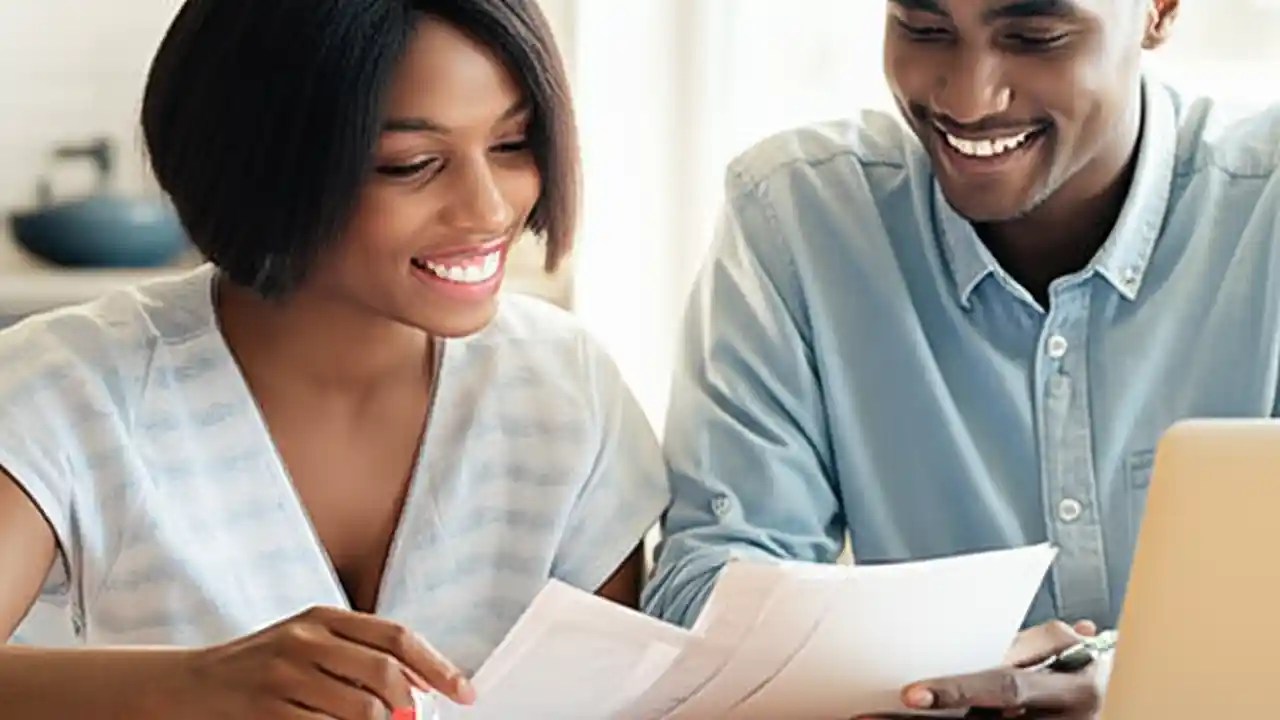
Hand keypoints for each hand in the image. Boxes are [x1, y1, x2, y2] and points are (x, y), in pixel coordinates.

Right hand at [156, 605, 475, 718]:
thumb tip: (423, 683)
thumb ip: (359, 654)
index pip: (397, 637)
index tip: (464, 692)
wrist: (187, 686)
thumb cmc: (260, 667)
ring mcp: (284, 676)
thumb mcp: (308, 644)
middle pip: (386, 674)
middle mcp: (305, 641)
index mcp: (322, 618)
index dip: (437, 666)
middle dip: (412, 705)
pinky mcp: (268, 712)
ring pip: (363, 710)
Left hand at [858, 620, 1102, 719]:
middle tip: (868, 717)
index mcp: (1069, 685)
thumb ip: (1029, 644)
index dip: (955, 691)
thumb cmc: (1096, 667)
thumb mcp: (1071, 651)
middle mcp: (1061, 719)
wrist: (1144, 695)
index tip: (909, 694)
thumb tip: (987, 636)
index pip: (1002, 687)